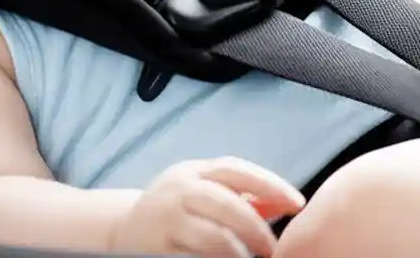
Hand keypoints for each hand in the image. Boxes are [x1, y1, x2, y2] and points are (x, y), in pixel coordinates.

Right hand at [109, 157, 305, 257]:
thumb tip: (286, 204)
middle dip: (256, 228)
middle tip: (272, 249)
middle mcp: (178, 189)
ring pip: (211, 236)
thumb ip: (244, 196)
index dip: (270, 184)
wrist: (122, 228)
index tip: (298, 204)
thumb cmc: (176, 209)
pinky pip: (193, 257)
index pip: (236, 169)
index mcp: (195, 171)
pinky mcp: (155, 248)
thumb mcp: (205, 193)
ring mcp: (165, 219)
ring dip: (238, 252)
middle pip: (227, 204)